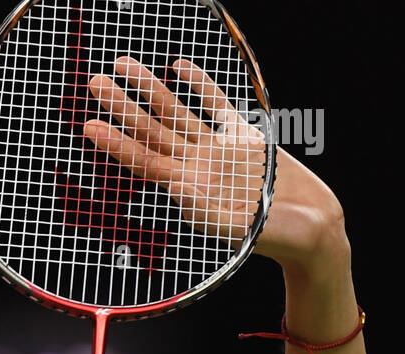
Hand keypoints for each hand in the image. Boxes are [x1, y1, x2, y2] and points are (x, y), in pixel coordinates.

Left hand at [83, 56, 346, 270]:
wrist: (312, 229)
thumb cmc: (276, 238)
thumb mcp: (238, 227)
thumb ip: (206, 208)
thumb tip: (177, 189)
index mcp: (189, 190)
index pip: (144, 162)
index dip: (117, 144)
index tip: (91, 126)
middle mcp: (196, 168)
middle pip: (151, 132)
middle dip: (122, 107)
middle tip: (95, 83)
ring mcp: (216, 151)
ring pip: (175, 114)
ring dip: (149, 89)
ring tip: (123, 65)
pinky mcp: (242, 138)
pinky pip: (214, 105)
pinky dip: (198, 84)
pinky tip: (178, 66)